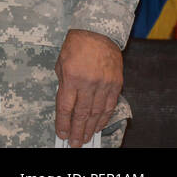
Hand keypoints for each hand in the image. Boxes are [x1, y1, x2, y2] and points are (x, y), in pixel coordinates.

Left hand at [54, 29, 122, 145]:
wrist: (98, 33)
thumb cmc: (75, 46)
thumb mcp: (61, 63)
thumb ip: (63, 84)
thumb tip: (66, 103)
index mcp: (71, 78)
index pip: (65, 107)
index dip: (63, 123)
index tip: (62, 134)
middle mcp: (88, 84)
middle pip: (82, 114)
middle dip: (77, 131)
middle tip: (75, 143)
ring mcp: (104, 85)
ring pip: (97, 113)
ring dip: (91, 128)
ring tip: (86, 138)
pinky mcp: (116, 84)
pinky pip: (109, 106)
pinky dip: (104, 118)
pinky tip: (98, 126)